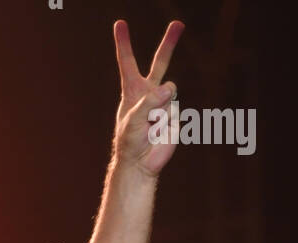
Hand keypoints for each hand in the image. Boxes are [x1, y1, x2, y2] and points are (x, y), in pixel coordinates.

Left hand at [113, 18, 184, 176]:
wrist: (141, 163)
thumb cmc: (130, 142)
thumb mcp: (133, 121)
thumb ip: (149, 102)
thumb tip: (170, 87)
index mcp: (133, 90)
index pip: (128, 62)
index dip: (124, 43)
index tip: (120, 24)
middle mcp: (149, 92)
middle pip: (161, 62)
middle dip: (169, 43)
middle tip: (178, 24)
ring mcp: (164, 102)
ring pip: (169, 94)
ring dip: (159, 111)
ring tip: (150, 128)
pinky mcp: (175, 114)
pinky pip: (174, 111)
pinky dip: (166, 123)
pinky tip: (159, 133)